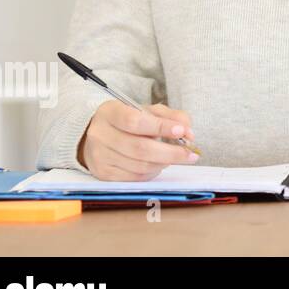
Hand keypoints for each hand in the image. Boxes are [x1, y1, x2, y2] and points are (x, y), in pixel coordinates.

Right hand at [78, 101, 198, 180]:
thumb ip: (171, 116)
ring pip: (139, 165)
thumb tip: (188, 132)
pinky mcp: (103, 173)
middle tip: (190, 153)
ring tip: (176, 157)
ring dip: (164, 163)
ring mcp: (99, 156)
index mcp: (110, 113)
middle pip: (139, 148)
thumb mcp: (148, 110)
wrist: (98, 135)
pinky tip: (160, 164)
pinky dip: (153, 172)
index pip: (135, 122)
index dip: (160, 127)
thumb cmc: (128, 120)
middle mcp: (100, 135)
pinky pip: (135, 177)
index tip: (181, 131)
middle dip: (170, 152)